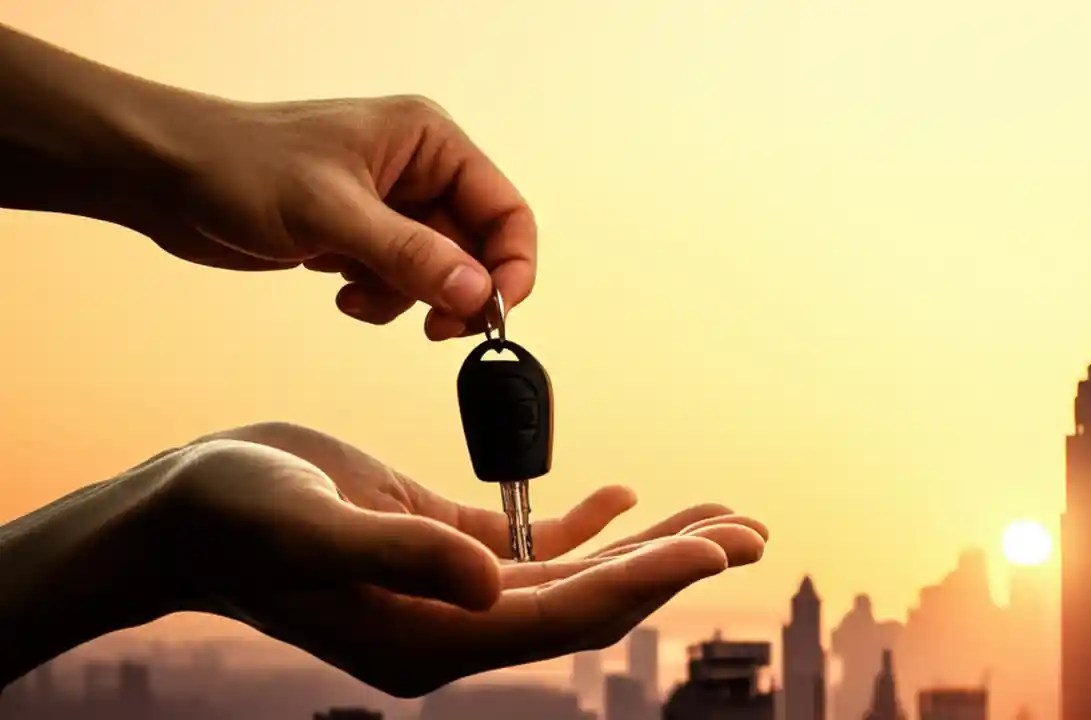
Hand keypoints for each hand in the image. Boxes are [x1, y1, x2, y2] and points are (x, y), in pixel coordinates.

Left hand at [0, 24, 532, 338]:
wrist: (166, 177)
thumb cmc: (240, 166)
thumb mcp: (332, 213)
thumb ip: (410, 256)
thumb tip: (479, 295)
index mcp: (429, 141)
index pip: (505, 210)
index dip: (512, 265)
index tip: (495, 314)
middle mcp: (419, 171)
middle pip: (477, 248)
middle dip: (456, 291)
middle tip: (436, 328)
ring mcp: (391, 207)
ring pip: (439, 273)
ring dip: (409, 299)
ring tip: (359, 297)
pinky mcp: (362, 237)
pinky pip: (400, 283)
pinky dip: (379, 300)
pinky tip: (339, 292)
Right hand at [138, 423, 766, 695]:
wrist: (182, 512)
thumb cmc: (230, 517)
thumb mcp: (308, 525)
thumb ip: (400, 555)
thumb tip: (495, 583)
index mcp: (432, 637)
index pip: (567, 614)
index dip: (648, 578)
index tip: (719, 546)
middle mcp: (454, 623)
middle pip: (591, 601)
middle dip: (674, 564)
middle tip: (753, 528)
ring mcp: (452, 589)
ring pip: (573, 574)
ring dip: (648, 544)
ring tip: (721, 516)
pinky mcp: (441, 548)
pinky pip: (529, 544)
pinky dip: (585, 523)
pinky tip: (624, 494)